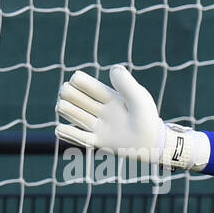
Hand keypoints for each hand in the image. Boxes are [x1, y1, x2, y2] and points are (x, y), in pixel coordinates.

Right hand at [55, 66, 208, 169]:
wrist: (154, 143)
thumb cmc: (148, 118)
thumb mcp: (139, 98)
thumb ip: (127, 84)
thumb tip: (113, 68)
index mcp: (110, 98)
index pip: (89, 86)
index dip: (79, 81)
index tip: (76, 79)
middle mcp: (102, 111)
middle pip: (78, 99)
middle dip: (69, 94)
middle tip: (65, 92)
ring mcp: (100, 126)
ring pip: (76, 115)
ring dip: (67, 110)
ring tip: (61, 105)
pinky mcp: (100, 142)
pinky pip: (81, 138)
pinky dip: (69, 134)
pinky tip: (59, 129)